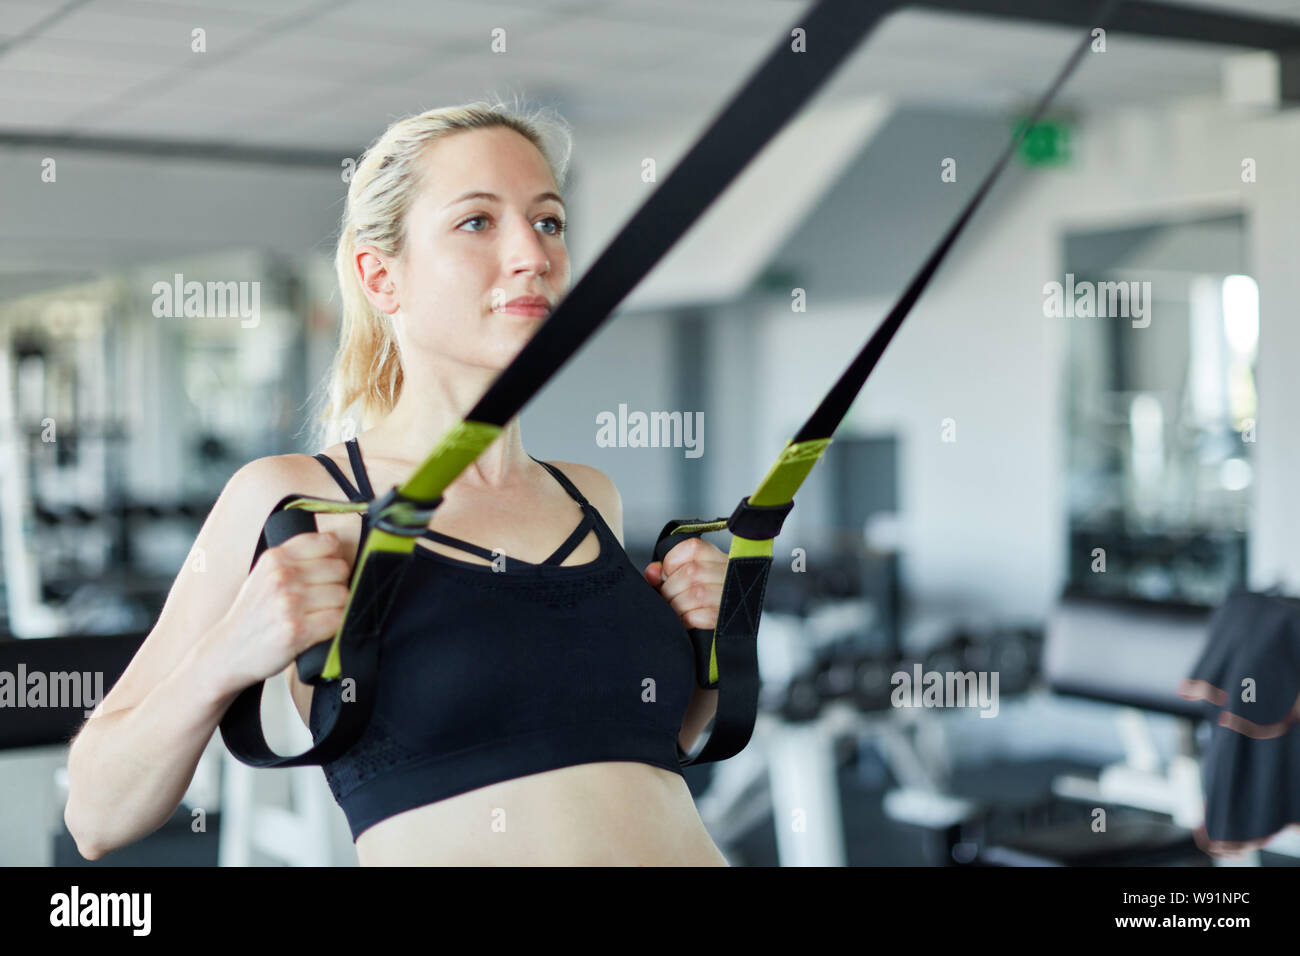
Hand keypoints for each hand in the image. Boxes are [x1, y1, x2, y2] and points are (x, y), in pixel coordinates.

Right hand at [213, 532, 351, 692]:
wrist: (228, 650)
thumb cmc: (254, 612)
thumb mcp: (265, 573)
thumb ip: (296, 557)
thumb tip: (337, 547)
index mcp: (275, 557)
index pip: (330, 542)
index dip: (334, 558)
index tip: (327, 572)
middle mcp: (282, 576)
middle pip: (341, 569)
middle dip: (337, 584)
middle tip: (321, 599)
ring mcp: (289, 603)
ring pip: (343, 595)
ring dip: (337, 607)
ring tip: (316, 615)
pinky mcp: (297, 630)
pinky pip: (337, 620)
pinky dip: (334, 626)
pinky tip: (317, 629)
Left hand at [644, 536, 726, 631]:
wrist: (743, 621)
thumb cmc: (713, 599)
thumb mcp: (694, 578)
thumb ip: (668, 573)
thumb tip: (652, 572)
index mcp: (720, 558)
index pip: (693, 548)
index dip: (672, 562)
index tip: (669, 574)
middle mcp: (729, 573)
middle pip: (691, 573)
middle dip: (671, 589)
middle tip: (669, 599)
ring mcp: (731, 595)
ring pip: (696, 594)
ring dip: (678, 606)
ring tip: (677, 611)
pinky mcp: (727, 617)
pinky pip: (702, 616)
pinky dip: (687, 619)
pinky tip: (686, 620)